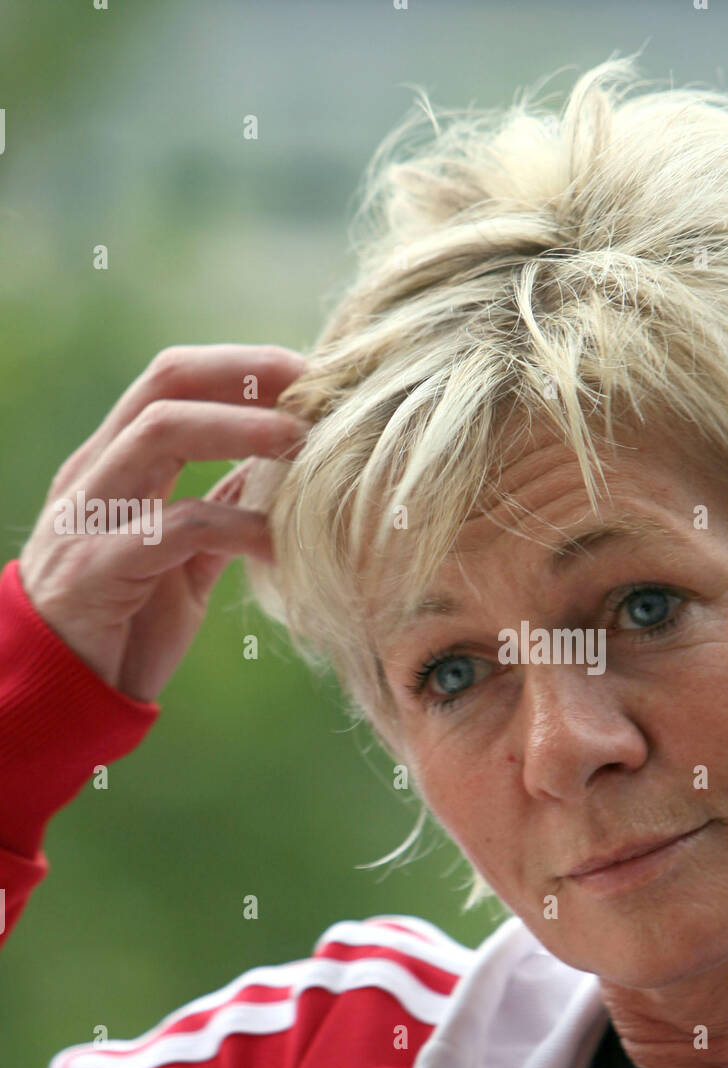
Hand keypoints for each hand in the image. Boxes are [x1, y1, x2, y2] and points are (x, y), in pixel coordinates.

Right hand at [19, 344, 307, 701]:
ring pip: (161, 433)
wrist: (62, 695)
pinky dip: (239, 525)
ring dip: (243, 428)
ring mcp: (90, 516)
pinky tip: (284, 542)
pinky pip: (177, 526)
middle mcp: (96, 475)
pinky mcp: (98, 568)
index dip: (242, 366)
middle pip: (166, 385)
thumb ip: (216, 508)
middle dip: (246, 374)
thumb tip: (270, 470)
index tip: (312, 373)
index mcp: (115, 464)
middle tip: (317, 386)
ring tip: (305, 441)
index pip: (173, 381)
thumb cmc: (123, 624)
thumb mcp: (179, 556)